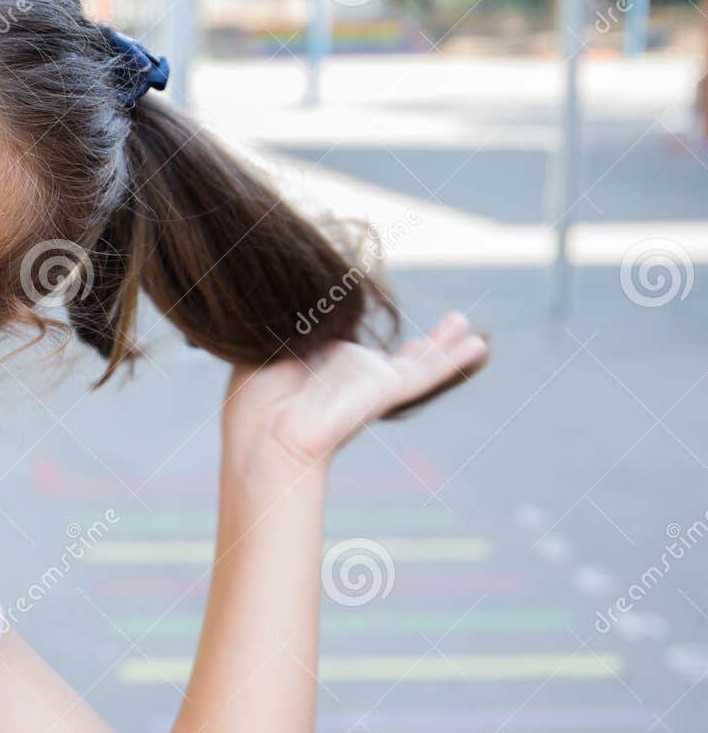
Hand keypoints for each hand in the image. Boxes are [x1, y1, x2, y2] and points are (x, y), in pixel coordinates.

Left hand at [222, 311, 489, 473]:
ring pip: (417, 363)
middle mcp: (350, 376)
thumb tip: (301, 297)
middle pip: (395, 359)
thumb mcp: (267, 353)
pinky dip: (452, 358)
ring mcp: (370, 383)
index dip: (361, 341)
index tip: (379, 329)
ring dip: (444, 346)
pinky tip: (478, 345)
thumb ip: (290, 328)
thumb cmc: (255, 402)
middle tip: (449, 326)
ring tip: (469, 331)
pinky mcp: (386, 389)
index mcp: (320, 369)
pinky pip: (426, 372)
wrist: (267, 435)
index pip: (349, 352)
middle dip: (423, 346)